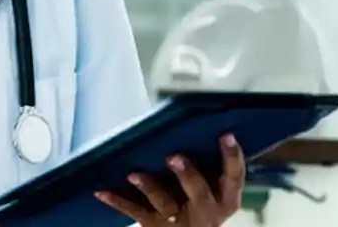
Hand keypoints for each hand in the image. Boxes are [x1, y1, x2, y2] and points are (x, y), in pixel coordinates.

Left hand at [96, 134, 245, 225]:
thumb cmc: (202, 202)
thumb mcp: (216, 189)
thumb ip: (211, 165)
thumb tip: (194, 121)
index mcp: (226, 199)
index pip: (235, 176)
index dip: (232, 156)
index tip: (226, 134)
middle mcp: (206, 212)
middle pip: (199, 193)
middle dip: (187, 175)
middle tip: (172, 156)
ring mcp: (179, 221)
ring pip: (164, 204)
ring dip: (149, 187)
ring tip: (133, 174)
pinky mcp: (155, 226)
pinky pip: (134, 212)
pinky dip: (117, 201)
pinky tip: (102, 190)